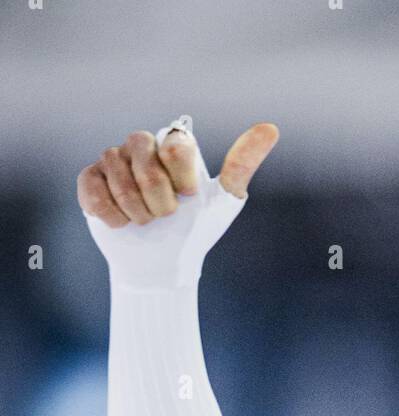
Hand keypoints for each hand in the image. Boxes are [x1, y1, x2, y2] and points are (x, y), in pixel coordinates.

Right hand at [78, 116, 278, 287]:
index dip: (181, 175)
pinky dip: (111, 214)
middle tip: (167, 217)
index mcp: (173, 144)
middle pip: (144, 157)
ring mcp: (113, 161)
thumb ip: (242, 164)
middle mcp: (142, 146)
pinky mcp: (90, 181)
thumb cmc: (196, 231)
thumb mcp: (224, 200)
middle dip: (159, 200)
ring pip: (117, 173)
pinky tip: (122, 224)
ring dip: (136, 210)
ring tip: (146, 223)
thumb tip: (270, 129)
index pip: (174, 141)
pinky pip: (93, 188)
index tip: (189, 198)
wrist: (163, 266)